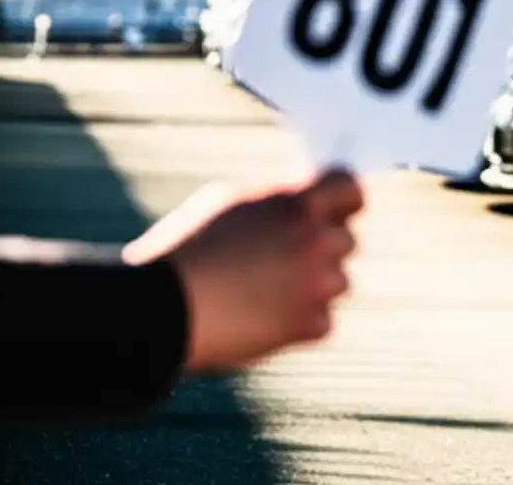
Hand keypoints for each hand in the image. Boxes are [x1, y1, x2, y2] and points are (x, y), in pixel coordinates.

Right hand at [122, 169, 364, 373]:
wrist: (162, 307)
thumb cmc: (187, 249)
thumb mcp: (230, 203)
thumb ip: (277, 202)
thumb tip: (305, 203)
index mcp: (298, 203)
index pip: (350, 188)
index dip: (343, 199)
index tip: (333, 210)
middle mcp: (317, 240)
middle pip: (346, 239)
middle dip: (321, 248)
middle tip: (282, 259)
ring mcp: (318, 283)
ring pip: (338, 281)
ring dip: (312, 286)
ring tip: (262, 291)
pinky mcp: (312, 324)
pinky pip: (322, 320)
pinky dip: (299, 322)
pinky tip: (261, 317)